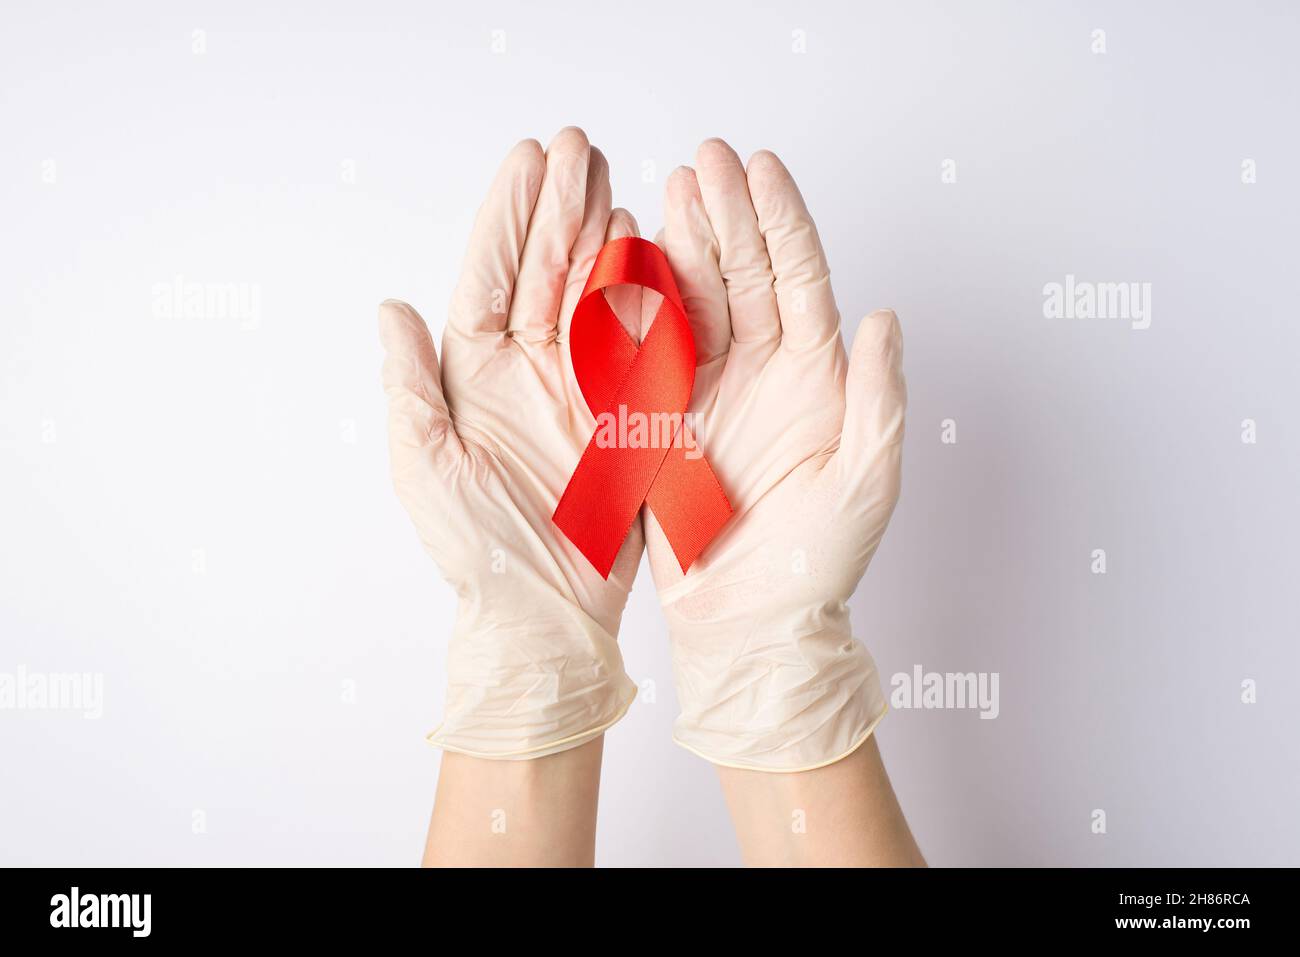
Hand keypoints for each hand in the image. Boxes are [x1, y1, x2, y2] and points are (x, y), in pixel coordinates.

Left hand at [380, 128, 643, 758]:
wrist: (547, 616)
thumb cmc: (477, 554)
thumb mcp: (426, 468)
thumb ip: (409, 386)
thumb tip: (389, 309)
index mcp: (474, 377)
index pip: (491, 277)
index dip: (508, 217)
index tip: (528, 161)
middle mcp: (526, 372)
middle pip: (545, 271)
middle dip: (560, 206)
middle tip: (577, 146)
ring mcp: (581, 388)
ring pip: (594, 296)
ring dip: (601, 236)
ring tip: (610, 182)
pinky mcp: (628, 413)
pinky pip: (639, 344)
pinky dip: (646, 297)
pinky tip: (647, 250)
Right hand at [648, 139, 906, 770]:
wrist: (749, 627)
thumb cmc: (817, 566)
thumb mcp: (866, 483)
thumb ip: (878, 400)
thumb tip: (883, 317)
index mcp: (816, 379)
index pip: (801, 279)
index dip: (781, 220)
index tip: (759, 166)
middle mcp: (764, 373)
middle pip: (744, 274)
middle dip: (726, 213)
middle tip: (702, 157)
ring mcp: (709, 391)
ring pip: (693, 301)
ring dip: (680, 244)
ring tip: (665, 190)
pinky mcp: (661, 419)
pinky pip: (647, 351)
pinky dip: (635, 306)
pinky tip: (624, 260)